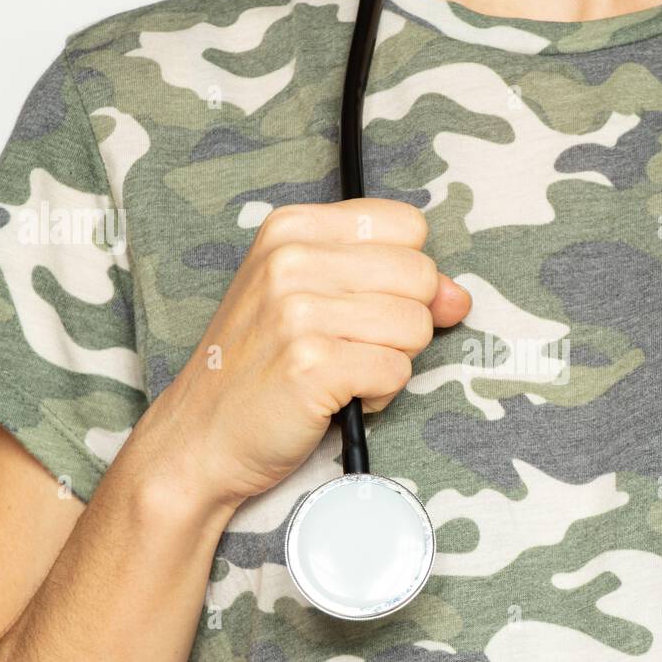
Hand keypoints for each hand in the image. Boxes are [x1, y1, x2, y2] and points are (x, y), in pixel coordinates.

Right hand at [127, 199, 470, 510]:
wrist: (201, 437)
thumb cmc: (259, 368)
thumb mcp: (312, 300)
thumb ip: (389, 283)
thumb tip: (459, 296)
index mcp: (292, 228)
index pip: (407, 225)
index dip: (405, 274)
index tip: (366, 304)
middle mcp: (291, 260)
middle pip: (420, 276)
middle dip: (402, 322)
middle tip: (350, 347)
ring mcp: (298, 311)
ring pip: (416, 326)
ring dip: (391, 362)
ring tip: (342, 373)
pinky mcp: (312, 364)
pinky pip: (398, 371)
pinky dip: (379, 395)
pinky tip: (338, 397)